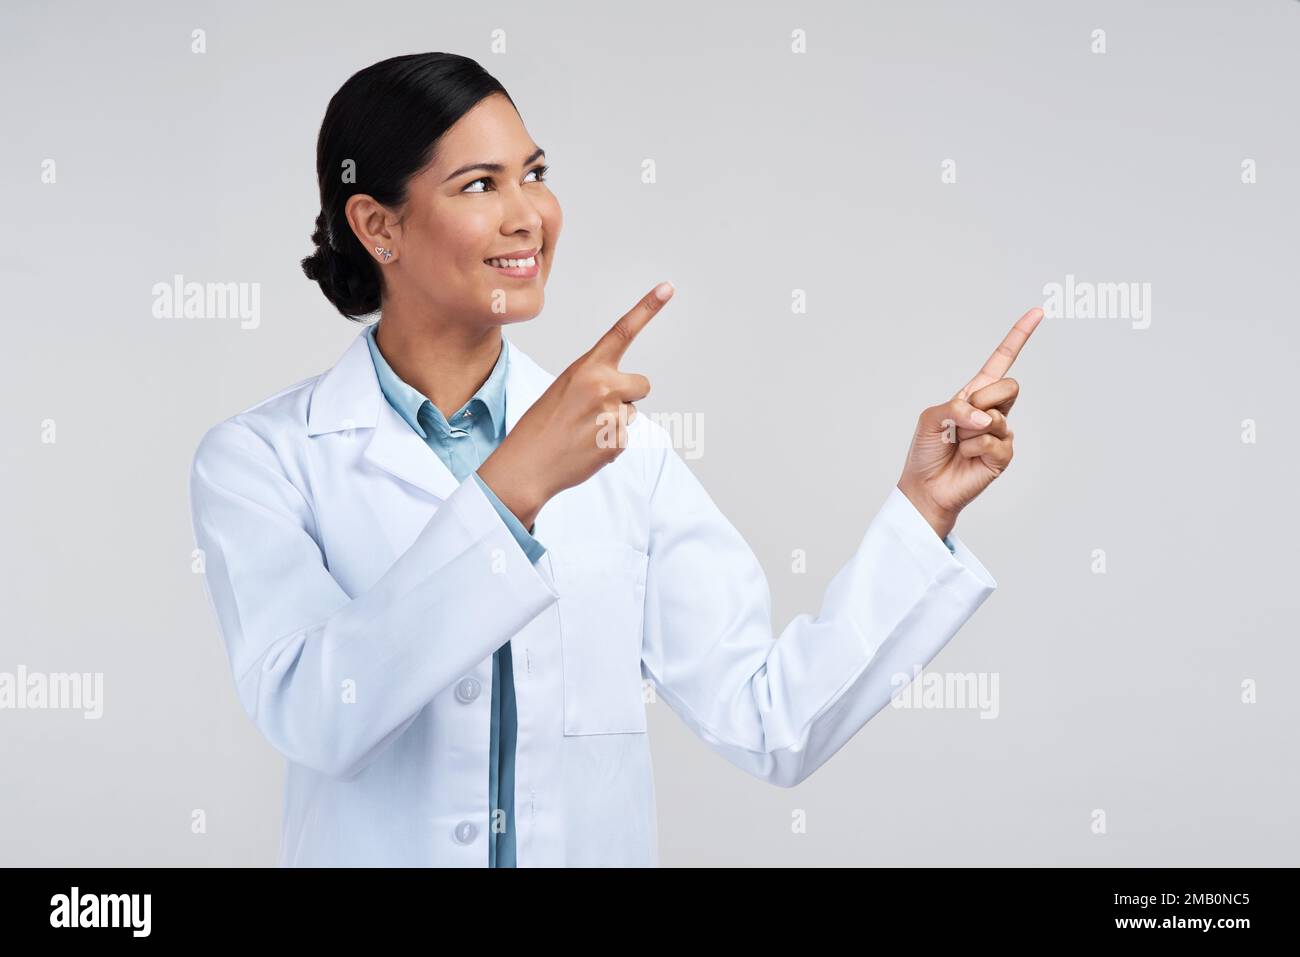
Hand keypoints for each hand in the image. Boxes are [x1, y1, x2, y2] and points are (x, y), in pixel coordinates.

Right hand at [477, 282, 674, 526]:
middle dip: (628, 396)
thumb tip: (624, 398)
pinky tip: (586, 448)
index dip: (647, 308)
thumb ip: (595, 382)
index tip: (668, 287)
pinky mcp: (617, 442)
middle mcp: (603, 386)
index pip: (622, 332)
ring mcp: (612, 415)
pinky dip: (609, 443)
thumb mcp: (563, 389)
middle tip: (596, 411)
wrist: (526, 465)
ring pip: (631, 414)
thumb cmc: (542, 425)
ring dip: (614, 422)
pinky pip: (624, 437)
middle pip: (642, 385)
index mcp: (587, 368)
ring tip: (583, 431)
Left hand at [897, 307, 1042, 539]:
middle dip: (984, 399)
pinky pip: (995, 441)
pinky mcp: (1004, 455)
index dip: (1018, 337)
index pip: (1001, 361)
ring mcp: (1001, 432)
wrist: (926, 487)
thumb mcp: (930, 419)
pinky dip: (975, 449)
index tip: (1037, 313)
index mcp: (974, 394)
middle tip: (964, 420)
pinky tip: (967, 458)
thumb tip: (986, 419)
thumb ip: (955, 409)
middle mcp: (992, 410)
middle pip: (1010, 385)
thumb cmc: (927, 450)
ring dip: (970, 431)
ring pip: (997, 416)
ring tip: (959, 445)